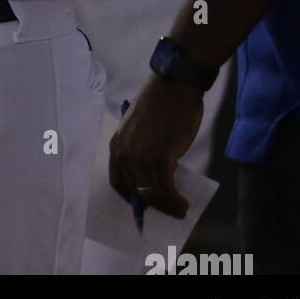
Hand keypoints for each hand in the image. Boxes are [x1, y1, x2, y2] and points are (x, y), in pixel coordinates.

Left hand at [108, 76, 205, 219]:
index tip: (145, 202)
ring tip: (180, 208)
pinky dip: (174, 200)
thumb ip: (141, 151)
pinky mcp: (159, 158)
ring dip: (167, 206)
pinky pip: (165, 189)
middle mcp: (124, 154)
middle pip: (136, 191)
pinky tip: (183, 202)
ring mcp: (140, 157)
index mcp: (116, 145)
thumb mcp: (140, 130)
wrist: (173, 88)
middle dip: (154, 204)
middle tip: (169, 209)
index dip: (131, 196)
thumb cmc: (160, 105)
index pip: (117, 181)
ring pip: (152, 193)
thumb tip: (153, 173)